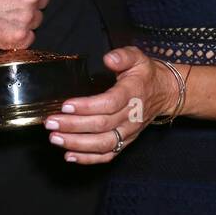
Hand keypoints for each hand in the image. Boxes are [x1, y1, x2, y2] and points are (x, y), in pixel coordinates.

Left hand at [43, 47, 178, 163]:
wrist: (164, 93)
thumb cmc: (145, 74)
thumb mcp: (137, 57)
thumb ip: (123, 56)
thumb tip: (109, 59)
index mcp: (132, 93)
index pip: (109, 103)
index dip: (87, 107)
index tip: (65, 106)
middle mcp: (131, 116)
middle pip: (101, 125)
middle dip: (73, 126)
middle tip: (51, 122)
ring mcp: (129, 132)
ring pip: (103, 143)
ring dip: (77, 144)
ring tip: (55, 138)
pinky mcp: (125, 142)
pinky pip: (108, 155)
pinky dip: (88, 158)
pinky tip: (69, 155)